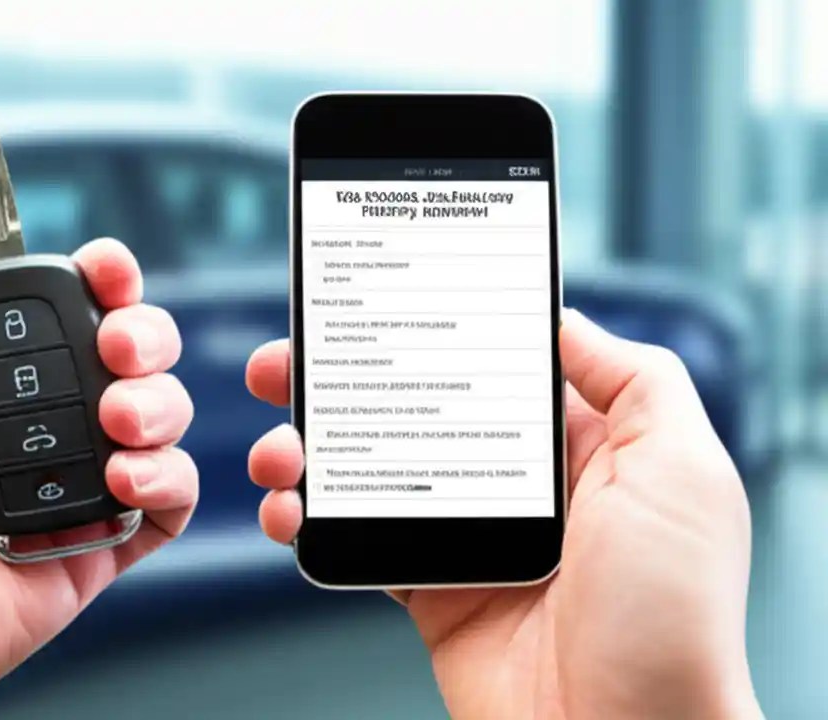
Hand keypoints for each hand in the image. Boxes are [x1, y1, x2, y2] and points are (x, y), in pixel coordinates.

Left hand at [0, 239, 195, 716]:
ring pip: (158, 424)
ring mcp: (62, 490)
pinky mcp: (88, 554)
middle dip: (143, 334)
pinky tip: (122, 476)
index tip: (102, 270)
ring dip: (158, 403)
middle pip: (128, 358)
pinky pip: (165, 509)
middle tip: (116, 349)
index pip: (61, 312)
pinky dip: (169, 479)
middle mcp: (27, 427)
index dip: (98, 280)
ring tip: (116, 420)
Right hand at [245, 311, 760, 718]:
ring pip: (367, 473)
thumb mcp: (682, 470)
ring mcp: (466, 539)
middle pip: (410, 412)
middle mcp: (516, 487)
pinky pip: (355, 544)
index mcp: (580, 448)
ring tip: (277, 452)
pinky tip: (287, 511)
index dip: (423, 332)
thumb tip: (565, 320)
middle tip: (282, 367)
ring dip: (307, 453)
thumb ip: (636, 380)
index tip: (368, 306)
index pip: (485, 367)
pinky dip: (307, 524)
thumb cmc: (669, 616)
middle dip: (339, 383)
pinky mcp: (428, 592)